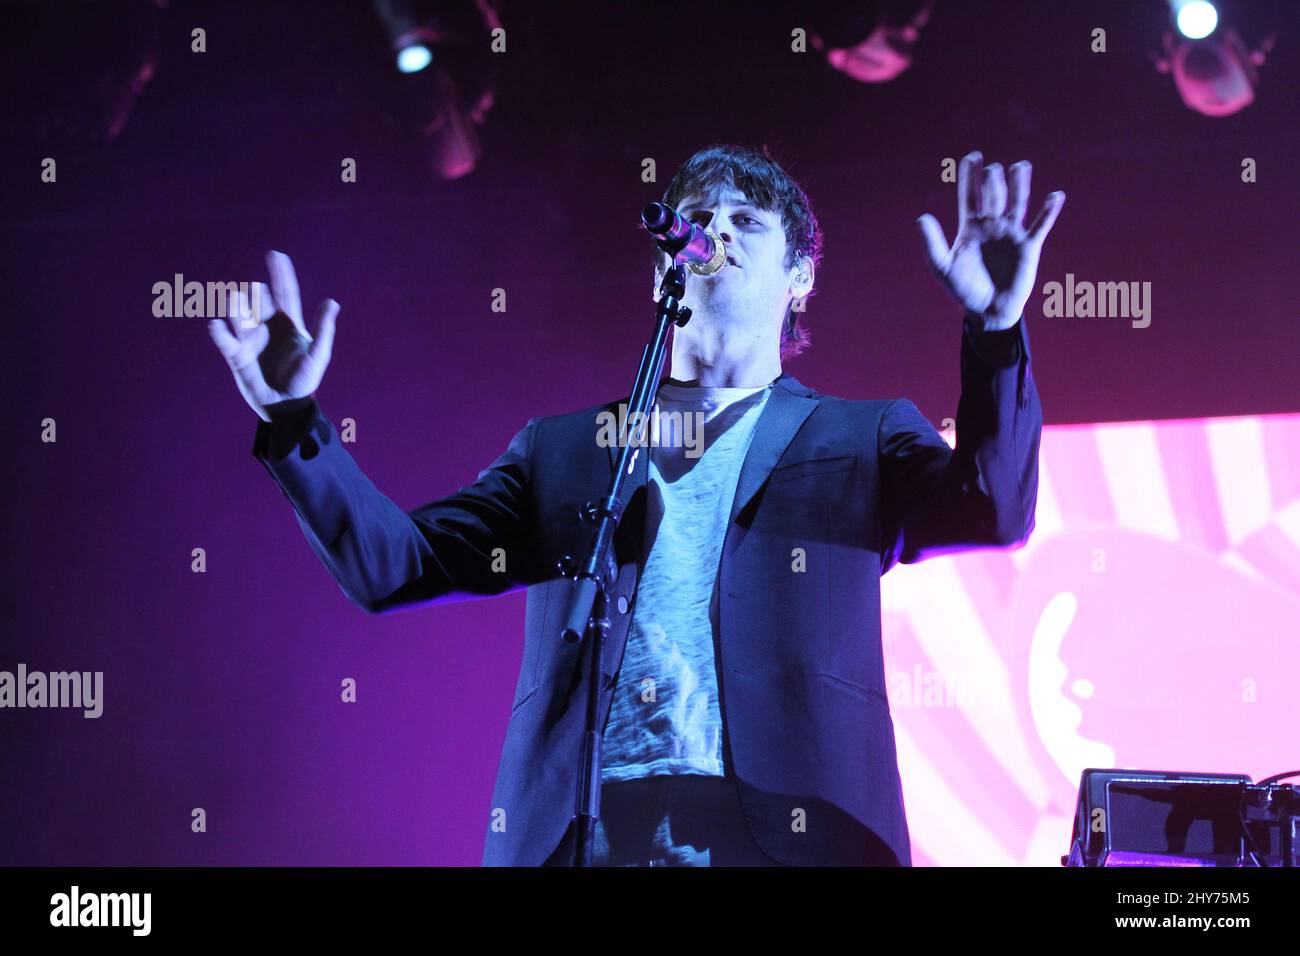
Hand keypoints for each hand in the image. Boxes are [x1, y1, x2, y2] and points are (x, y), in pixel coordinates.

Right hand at [207, 250, 338, 421]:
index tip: (276, 255)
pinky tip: (217, 325)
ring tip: (236, 300)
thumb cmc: (304, 381)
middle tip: (257, 290)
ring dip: (237, 309)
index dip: (281, 274)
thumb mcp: (318, 355)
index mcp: (288, 324)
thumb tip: (332, 302)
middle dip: (258, 295)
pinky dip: (221, 334)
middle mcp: (267, 327)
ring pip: (240, 317)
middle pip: (260, 303)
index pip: (285, 293)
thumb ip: (323, 329)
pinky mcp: (236, 356)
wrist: (286, 407)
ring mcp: (250, 340)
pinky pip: (225, 342)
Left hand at [918, 151, 1064, 329]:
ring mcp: (1011, 233)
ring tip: (1020, 166)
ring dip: (1019, 185)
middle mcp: (992, 225)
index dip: (969, 176)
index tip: (972, 157)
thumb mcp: (943, 267)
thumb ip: (933, 242)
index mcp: (970, 226)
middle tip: (991, 171)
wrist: (988, 311)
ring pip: (1017, 203)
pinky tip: (1055, 196)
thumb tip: (921, 217)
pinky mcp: (1029, 246)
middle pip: (993, 196)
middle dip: (992, 182)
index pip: (969, 196)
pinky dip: (1049, 211)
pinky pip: (1041, 225)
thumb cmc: (964, 289)